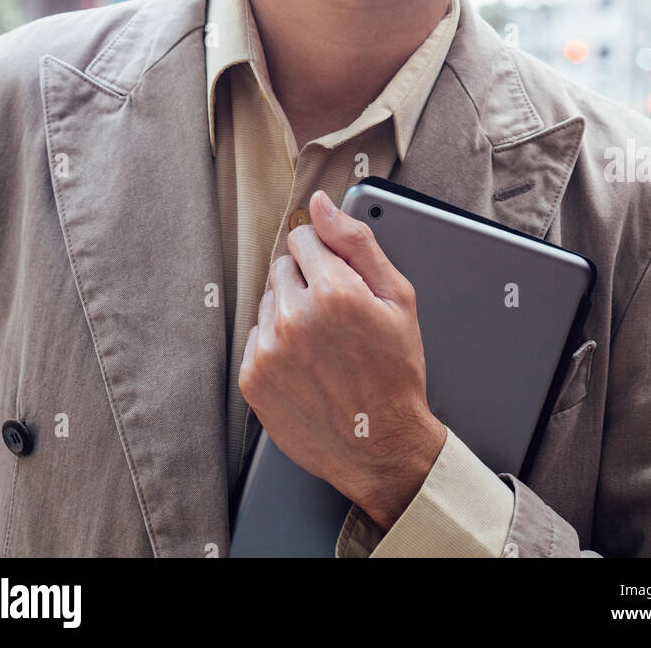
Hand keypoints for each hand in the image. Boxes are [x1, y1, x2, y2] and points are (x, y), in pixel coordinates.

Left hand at [238, 189, 446, 529]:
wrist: (381, 447)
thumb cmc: (395, 373)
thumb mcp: (397, 298)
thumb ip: (357, 242)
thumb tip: (321, 204)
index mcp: (333, 292)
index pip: (304, 238)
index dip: (326, 255)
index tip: (339, 279)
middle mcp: (295, 318)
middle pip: (283, 268)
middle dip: (307, 282)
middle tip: (336, 317)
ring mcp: (270, 350)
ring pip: (269, 302)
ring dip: (290, 313)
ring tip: (323, 346)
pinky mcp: (253, 378)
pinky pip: (257, 337)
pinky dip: (276, 345)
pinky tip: (306, 366)